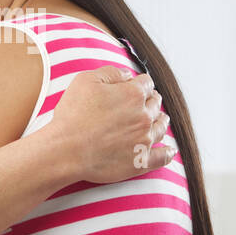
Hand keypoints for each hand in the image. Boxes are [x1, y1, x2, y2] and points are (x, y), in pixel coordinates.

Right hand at [49, 66, 173, 184]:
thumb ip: (111, 72)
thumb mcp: (85, 80)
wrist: (67, 150)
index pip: (146, 83)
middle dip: (151, 100)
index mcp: (133, 94)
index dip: (141, 83)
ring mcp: (144, 140)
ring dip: (161, 121)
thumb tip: (128, 75)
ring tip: (160, 120)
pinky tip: (169, 150)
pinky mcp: (140, 161)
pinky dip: (167, 153)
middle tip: (147, 102)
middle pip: (155, 104)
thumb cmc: (72, 115)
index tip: (136, 86)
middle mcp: (144, 116)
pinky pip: (162, 157)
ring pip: (161, 127)